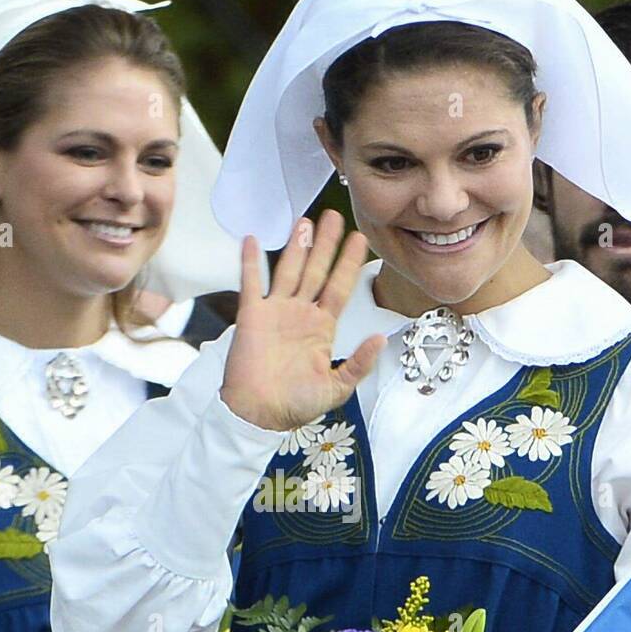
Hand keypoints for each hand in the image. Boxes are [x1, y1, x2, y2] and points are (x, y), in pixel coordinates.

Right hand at [219, 209, 381, 432]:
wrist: (259, 414)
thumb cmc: (295, 405)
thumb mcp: (337, 388)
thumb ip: (359, 363)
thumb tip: (380, 338)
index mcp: (321, 328)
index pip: (340, 287)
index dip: (350, 263)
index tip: (361, 239)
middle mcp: (300, 314)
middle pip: (317, 270)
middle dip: (326, 244)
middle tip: (335, 217)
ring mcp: (276, 312)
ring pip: (288, 269)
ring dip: (296, 245)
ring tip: (305, 220)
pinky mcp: (252, 315)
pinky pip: (251, 282)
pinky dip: (250, 260)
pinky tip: (252, 238)